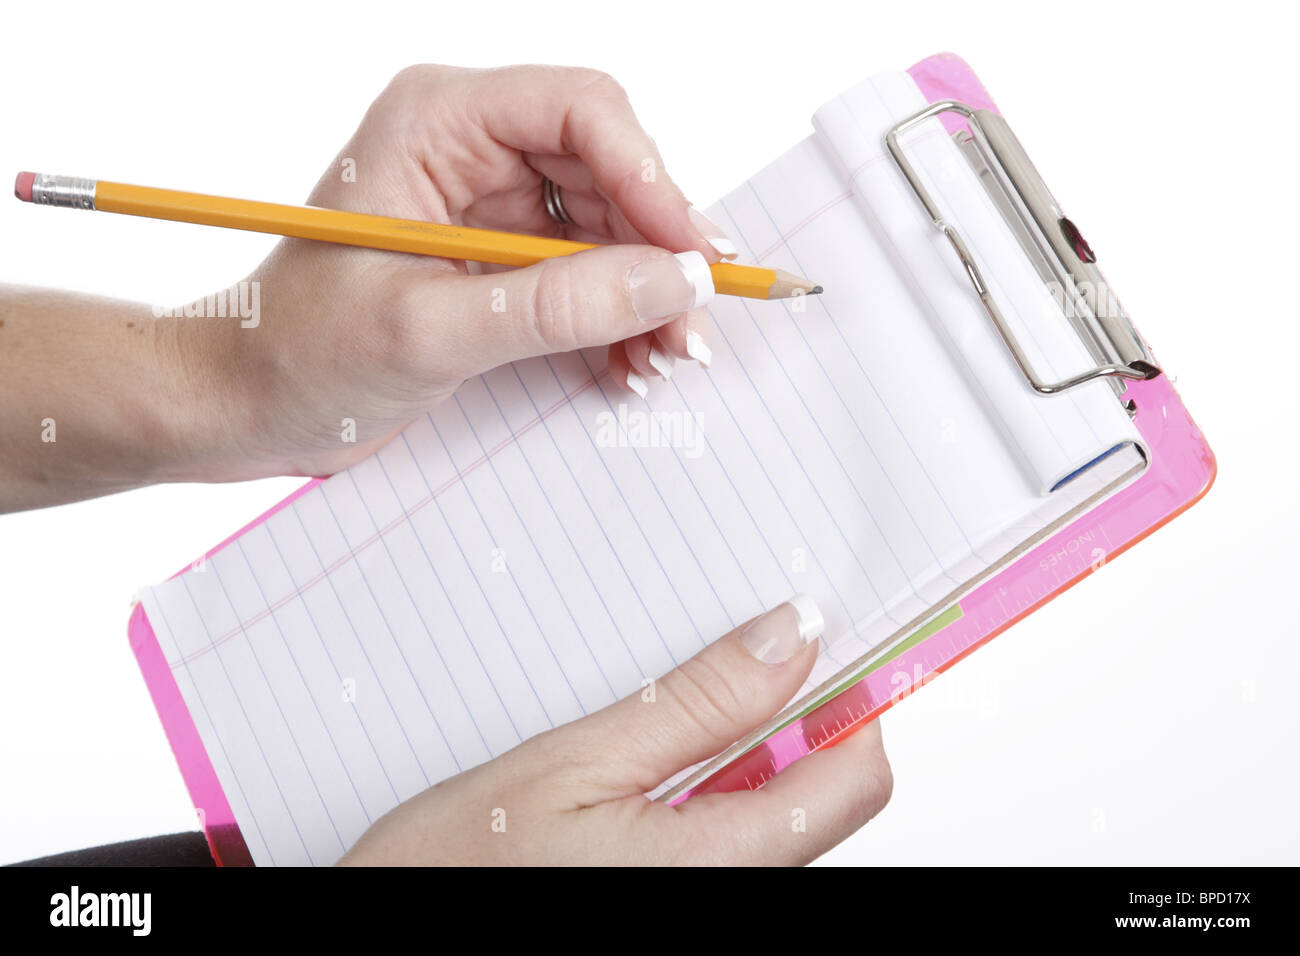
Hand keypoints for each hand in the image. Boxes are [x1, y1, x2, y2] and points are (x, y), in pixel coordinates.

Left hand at [180, 64, 736, 480]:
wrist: (246, 406)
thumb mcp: (427, 330)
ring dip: (645, 294)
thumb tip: (673, 282)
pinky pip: (587, 275)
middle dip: (656, 251)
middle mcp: (471, 148)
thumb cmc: (297, 353)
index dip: (651, 179)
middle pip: (610, 171)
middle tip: (689, 327)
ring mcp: (489, 205)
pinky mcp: (500, 261)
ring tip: (662, 360)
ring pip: (610, 228)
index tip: (691, 257)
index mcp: (437, 122)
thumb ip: (553, 306)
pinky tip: (627, 364)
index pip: (580, 112)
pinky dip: (617, 320)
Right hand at [337, 596, 891, 865]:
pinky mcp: (674, 897)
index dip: (853, 701)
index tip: (822, 642)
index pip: (855, 778)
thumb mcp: (573, 762)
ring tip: (664, 713)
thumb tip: (791, 640)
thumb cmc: (451, 871)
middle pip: (821, 797)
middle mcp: (731, 895)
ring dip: (744, 751)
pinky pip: (728, 838)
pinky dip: (710, 787)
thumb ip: (696, 705)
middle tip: (725, 658)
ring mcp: (703, 900)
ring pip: (774, 815)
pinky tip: (646, 763)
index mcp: (721, 865)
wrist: (382, 925)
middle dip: (789, 719)